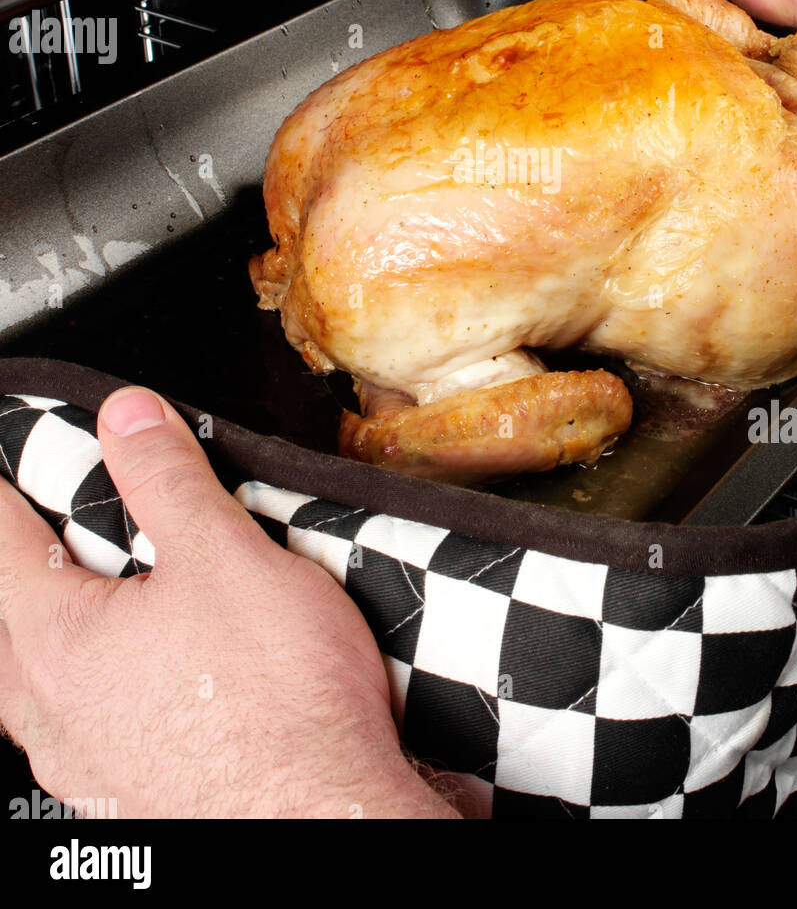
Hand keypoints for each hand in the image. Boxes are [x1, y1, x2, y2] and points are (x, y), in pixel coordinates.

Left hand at [0, 386, 459, 818]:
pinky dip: (92, 687)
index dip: (3, 486)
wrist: (321, 820)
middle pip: (5, 619)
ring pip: (35, 686)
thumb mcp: (225, 557)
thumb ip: (167, 479)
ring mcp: (85, 763)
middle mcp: (53, 712)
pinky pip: (81, 728)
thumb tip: (127, 419)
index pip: (1, 540)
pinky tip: (140, 681)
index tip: (6, 457)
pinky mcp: (127, 797)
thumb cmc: (280, 707)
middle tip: (44, 529)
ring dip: (50, 634)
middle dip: (16, 566)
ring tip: (92, 601)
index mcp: (58, 641)